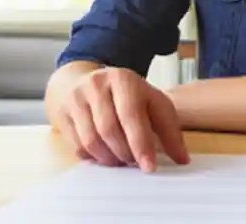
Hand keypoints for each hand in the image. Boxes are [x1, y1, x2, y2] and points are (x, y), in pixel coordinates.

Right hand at [49, 66, 190, 171]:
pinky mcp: (62, 114)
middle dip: (125, 153)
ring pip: (92, 141)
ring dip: (109, 158)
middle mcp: (97, 85)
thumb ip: (168, 128)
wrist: (82, 79)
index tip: (149, 167)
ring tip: (121, 160)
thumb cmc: (124, 95)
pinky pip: (77, 146)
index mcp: (124, 79)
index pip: (131, 115)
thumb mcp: (150, 101)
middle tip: (134, 163)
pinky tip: (104, 156)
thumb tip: (182, 159)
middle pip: (109, 130)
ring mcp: (76, 98)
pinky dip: (93, 158)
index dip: (141, 144)